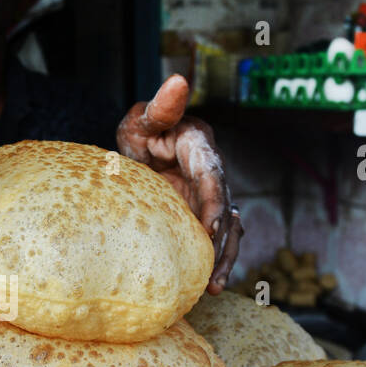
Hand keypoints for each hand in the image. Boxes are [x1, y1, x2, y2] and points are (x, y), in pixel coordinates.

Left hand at [116, 74, 241, 293]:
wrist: (137, 151)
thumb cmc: (139, 131)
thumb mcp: (142, 118)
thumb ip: (161, 107)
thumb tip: (179, 80)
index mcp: (201, 148)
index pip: (213, 177)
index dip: (213, 204)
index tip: (210, 229)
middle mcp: (212, 174)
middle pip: (224, 210)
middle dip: (221, 242)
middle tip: (210, 271)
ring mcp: (209, 197)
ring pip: (227, 230)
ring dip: (223, 258)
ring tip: (212, 286)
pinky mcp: (202, 215)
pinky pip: (217, 240)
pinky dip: (215, 261)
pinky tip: (209, 286)